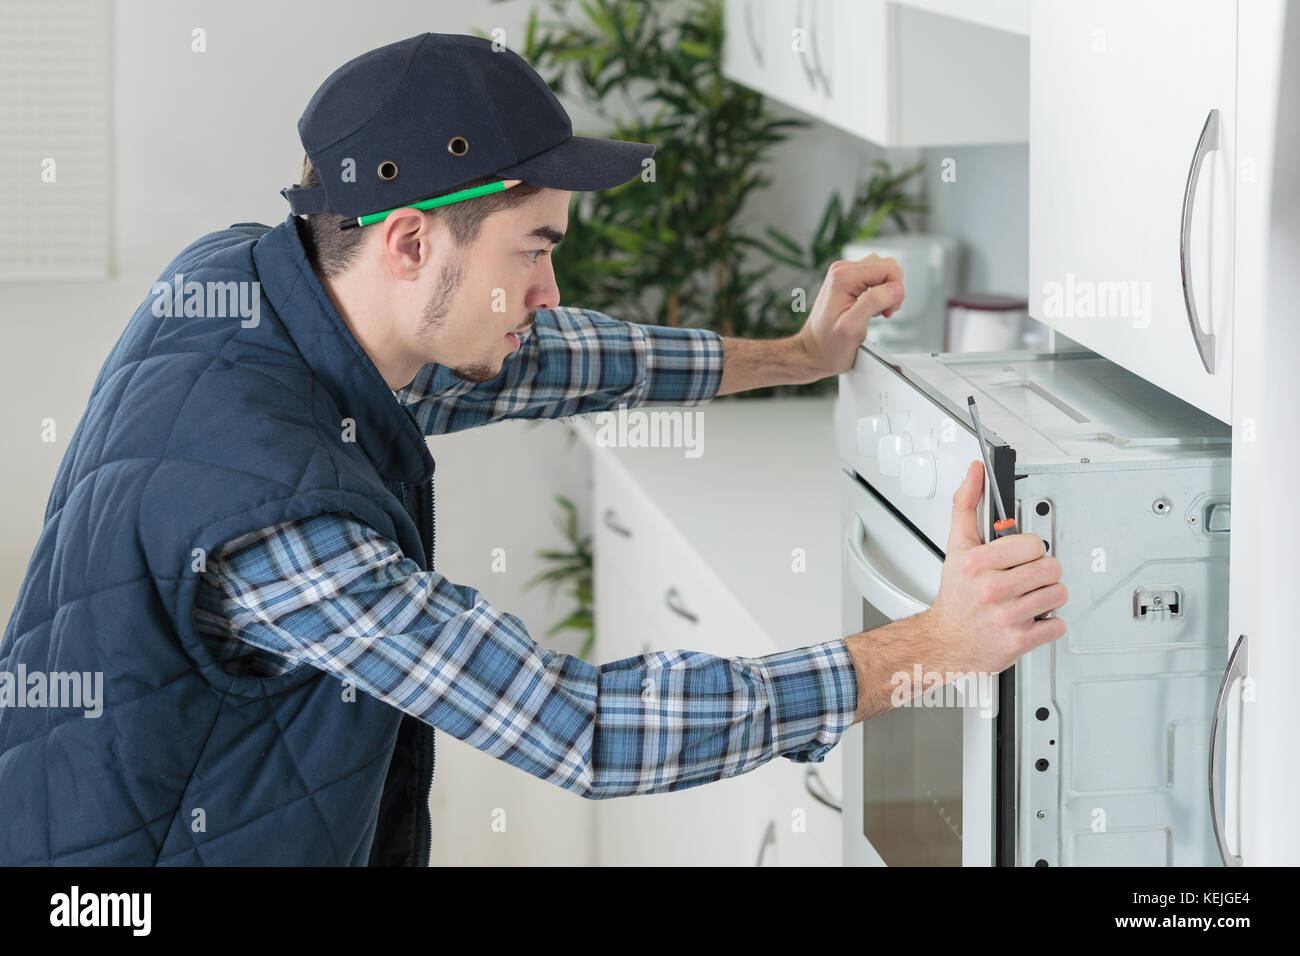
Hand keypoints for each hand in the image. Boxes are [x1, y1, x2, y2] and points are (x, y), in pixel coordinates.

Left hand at [796, 254, 903, 377]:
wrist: (813, 352)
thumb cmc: (828, 345)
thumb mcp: (852, 327)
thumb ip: (874, 303)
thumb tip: (895, 288)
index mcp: (844, 276)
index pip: (889, 269)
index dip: (896, 291)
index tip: (886, 312)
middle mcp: (843, 270)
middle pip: (888, 266)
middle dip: (893, 291)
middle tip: (883, 313)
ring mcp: (845, 274)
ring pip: (884, 270)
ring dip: (887, 292)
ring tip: (876, 312)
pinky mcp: (848, 281)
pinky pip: (876, 278)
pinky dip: (880, 293)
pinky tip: (871, 309)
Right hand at [922, 460, 1067, 675]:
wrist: (945, 641)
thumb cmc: (955, 596)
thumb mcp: (957, 547)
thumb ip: (966, 505)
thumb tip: (975, 472)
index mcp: (978, 563)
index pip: (1033, 544)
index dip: (1030, 550)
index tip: (1020, 557)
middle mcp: (992, 589)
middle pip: (1051, 568)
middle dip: (1041, 572)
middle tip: (1025, 578)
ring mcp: (1007, 616)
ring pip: (1059, 594)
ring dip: (1048, 596)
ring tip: (1028, 597)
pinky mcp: (1019, 641)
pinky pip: (1057, 624)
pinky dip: (1049, 623)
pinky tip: (1031, 618)